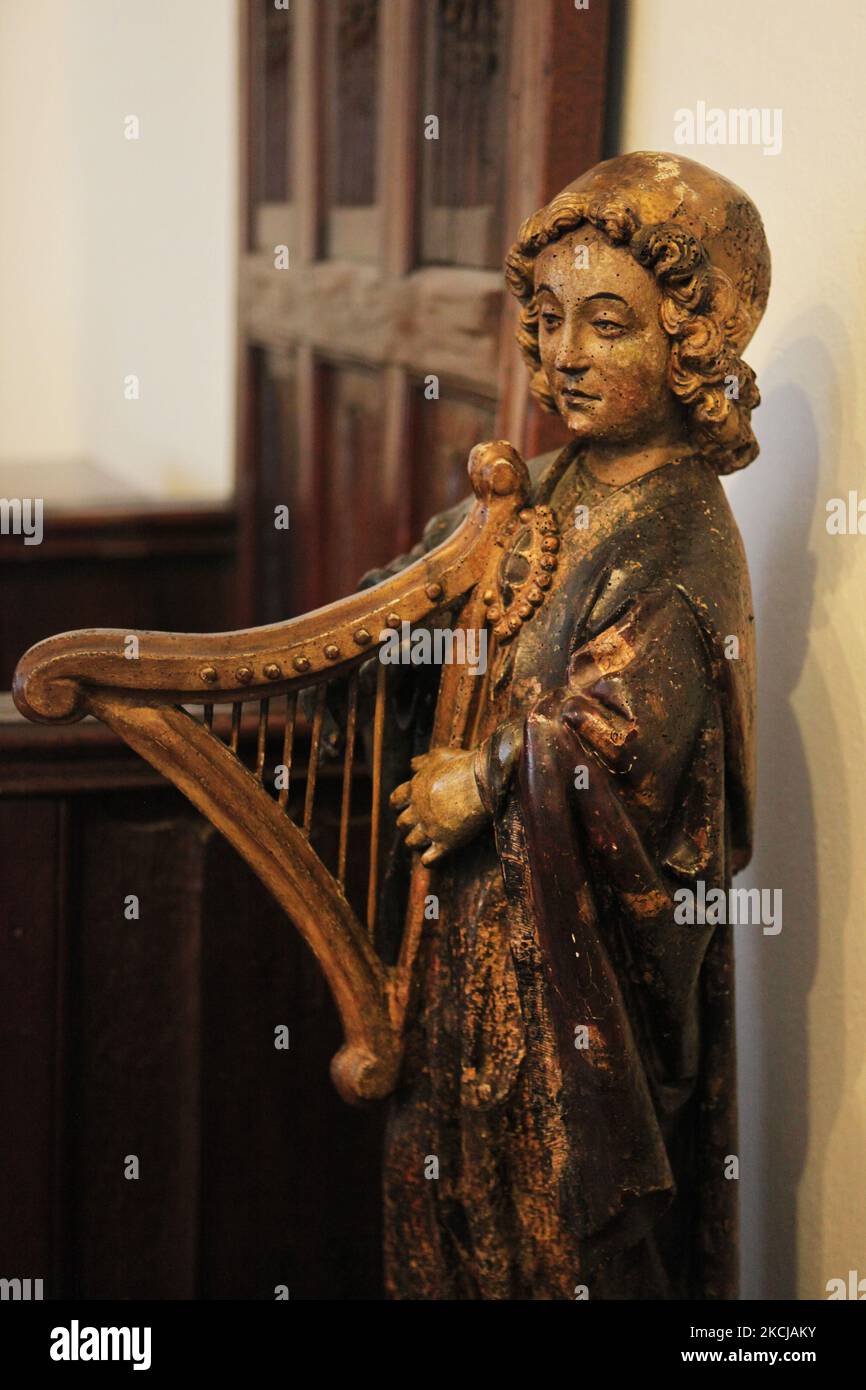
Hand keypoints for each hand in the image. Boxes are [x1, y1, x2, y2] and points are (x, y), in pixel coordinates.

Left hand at [390, 747, 489, 865]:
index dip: (398, 806)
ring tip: (425, 841)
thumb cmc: (464, 765)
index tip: (404, 807)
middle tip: (417, 825)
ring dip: (416, 842)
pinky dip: (429, 860)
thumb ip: (423, 761)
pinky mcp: (446, 843)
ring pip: (411, 842)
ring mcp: (431, 828)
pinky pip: (429, 859)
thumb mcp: (440, 756)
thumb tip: (411, 764)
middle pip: (402, 823)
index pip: (395, 801)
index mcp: (415, 789)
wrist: (484, 782)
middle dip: (407, 825)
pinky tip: (435, 857)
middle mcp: (418, 810)